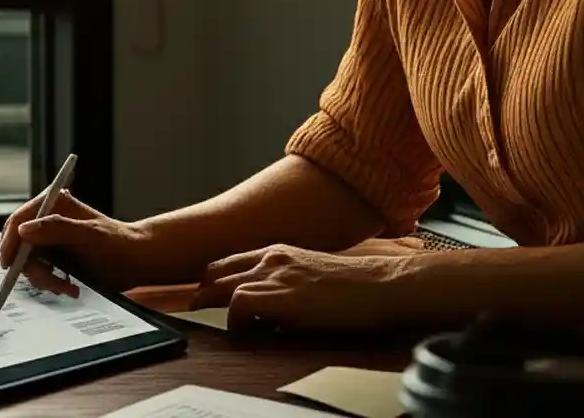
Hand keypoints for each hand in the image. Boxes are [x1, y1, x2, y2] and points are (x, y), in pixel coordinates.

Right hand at [0, 189, 153, 296]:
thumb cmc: (118, 244)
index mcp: (53, 204)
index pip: (19, 220)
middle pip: (20, 244)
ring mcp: (49, 238)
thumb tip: (23, 231)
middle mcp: (47, 218)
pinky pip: (39, 271)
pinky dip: (50, 282)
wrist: (136, 262)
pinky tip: (69, 286)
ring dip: (44, 278)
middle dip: (32, 267)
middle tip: (50, 282)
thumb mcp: (90, 235)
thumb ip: (57, 229)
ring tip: (67, 287)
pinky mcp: (54, 256)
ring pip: (28, 261)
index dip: (10, 242)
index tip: (9, 264)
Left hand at [189, 244, 409, 331]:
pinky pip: (239, 305)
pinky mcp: (283, 294)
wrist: (386, 285)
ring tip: (212, 322)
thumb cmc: (360, 287)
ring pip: (220, 287)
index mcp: (279, 252)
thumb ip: (288, 284)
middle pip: (216, 272)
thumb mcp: (314, 276)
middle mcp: (271, 258)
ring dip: (213, 306)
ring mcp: (276, 274)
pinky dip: (236, 320)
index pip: (228, 262)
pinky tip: (247, 330)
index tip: (205, 295)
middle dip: (203, 293)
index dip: (212, 280)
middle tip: (197, 309)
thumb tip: (273, 311)